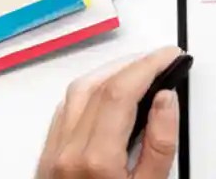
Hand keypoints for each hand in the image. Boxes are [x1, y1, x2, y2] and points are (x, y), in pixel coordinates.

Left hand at [36, 47, 182, 178]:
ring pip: (76, 92)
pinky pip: (65, 110)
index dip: (148, 65)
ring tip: (138, 71)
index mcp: (96, 160)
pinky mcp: (46, 158)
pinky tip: (108, 94)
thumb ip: (160, 146)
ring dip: (109, 73)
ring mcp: (52, 153)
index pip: (120, 92)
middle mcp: (67, 152)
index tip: (169, 56)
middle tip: (160, 61)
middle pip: (97, 85)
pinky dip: (89, 91)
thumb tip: (165, 100)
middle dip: (133, 64)